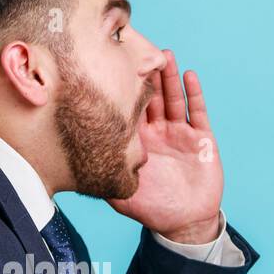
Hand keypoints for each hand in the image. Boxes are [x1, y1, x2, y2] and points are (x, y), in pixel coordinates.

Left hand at [106, 49, 224, 242]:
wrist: (185, 222)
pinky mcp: (201, 137)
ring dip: (169, 77)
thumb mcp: (121, 194)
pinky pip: (198, 111)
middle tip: (137, 51)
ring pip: (173, 98)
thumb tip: (72, 170)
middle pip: (151, 97)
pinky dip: (194, 93)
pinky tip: (188, 75)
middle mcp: (158, 131)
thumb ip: (102, 179)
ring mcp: (180, 132)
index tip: (112, 68)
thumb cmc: (152, 208)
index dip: (123, 90)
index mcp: (139, 141)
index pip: (129, 110)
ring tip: (163, 55)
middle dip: (146, 76)